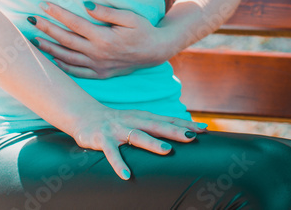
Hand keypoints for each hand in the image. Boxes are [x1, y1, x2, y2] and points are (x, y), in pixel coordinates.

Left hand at [28, 1, 171, 78]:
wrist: (155, 51)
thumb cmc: (143, 30)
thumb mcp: (130, 17)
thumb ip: (107, 12)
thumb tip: (85, 4)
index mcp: (104, 38)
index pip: (75, 23)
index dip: (57, 13)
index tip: (43, 4)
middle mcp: (98, 54)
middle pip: (66, 40)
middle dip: (47, 29)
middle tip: (31, 19)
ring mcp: (98, 66)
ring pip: (67, 58)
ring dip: (50, 48)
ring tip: (34, 40)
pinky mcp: (100, 74)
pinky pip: (76, 72)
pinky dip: (62, 66)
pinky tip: (51, 59)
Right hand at [70, 105, 207, 180]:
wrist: (85, 116)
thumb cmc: (117, 121)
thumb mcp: (138, 121)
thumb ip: (156, 126)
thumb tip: (181, 133)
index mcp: (144, 117)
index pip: (168, 120)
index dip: (186, 124)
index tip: (204, 129)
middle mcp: (133, 120)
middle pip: (157, 125)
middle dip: (175, 131)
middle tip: (192, 138)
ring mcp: (118, 129)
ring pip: (137, 135)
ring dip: (152, 143)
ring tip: (166, 151)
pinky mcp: (102, 139)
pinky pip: (111, 153)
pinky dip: (119, 164)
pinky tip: (126, 175)